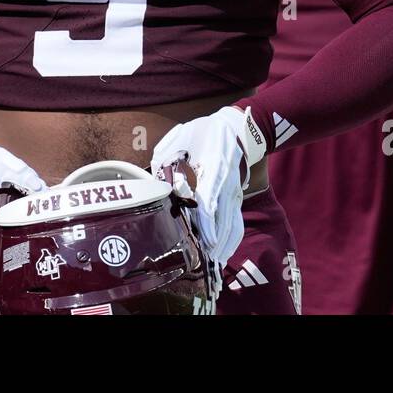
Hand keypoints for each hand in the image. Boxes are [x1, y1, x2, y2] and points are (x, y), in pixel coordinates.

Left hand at [149, 106, 266, 268]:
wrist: (234, 128)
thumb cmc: (202, 134)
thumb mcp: (178, 140)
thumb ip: (165, 161)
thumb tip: (156, 183)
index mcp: (212, 168)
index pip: (209, 201)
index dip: (208, 222)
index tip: (206, 240)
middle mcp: (226, 185)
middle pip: (222, 219)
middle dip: (214, 242)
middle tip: (204, 262)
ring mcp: (233, 193)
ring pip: (231, 224)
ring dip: (224, 246)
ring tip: (214, 264)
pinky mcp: (236, 197)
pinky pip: (236, 222)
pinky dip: (231, 239)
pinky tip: (224, 253)